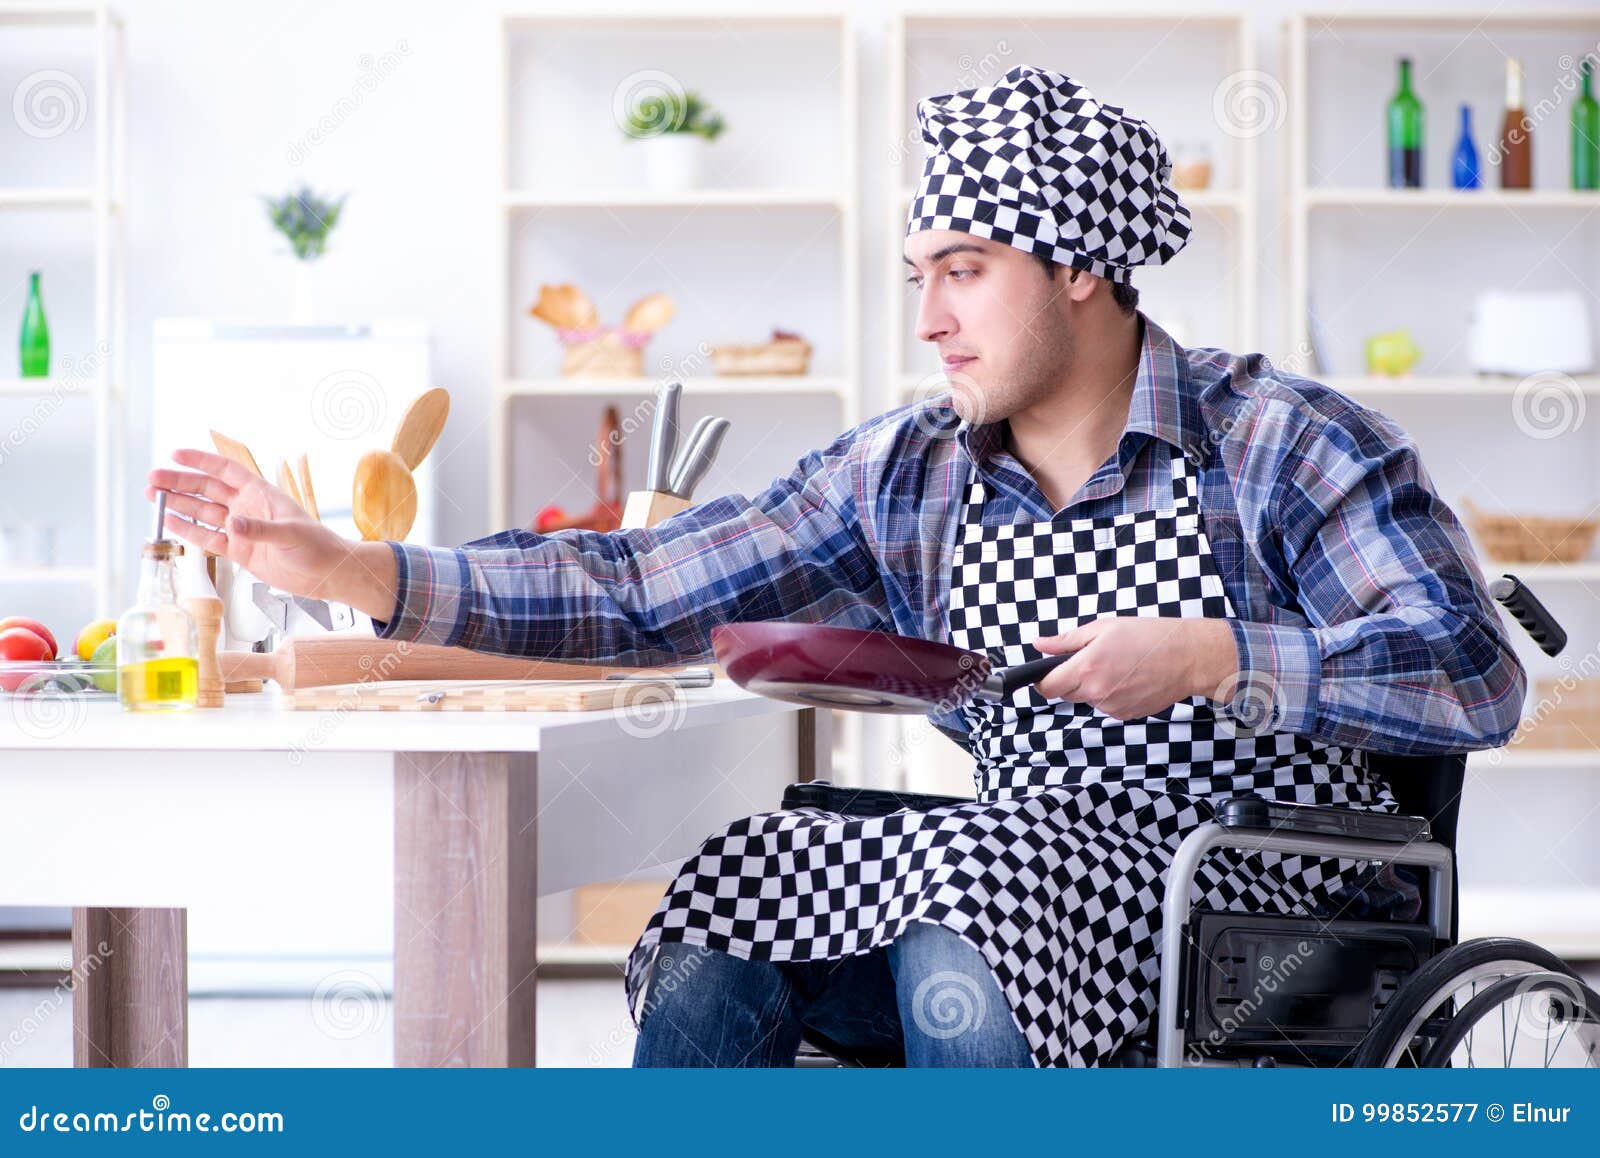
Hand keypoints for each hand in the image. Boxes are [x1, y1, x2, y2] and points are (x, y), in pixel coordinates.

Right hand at [145, 449, 396, 618]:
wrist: (326, 574)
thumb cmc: (317, 547)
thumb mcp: (290, 535)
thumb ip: (260, 530)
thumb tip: (232, 524)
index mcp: (261, 494)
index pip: (226, 471)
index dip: (201, 461)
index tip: (175, 454)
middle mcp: (247, 508)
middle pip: (207, 490)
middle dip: (180, 484)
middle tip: (153, 480)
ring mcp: (241, 529)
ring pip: (203, 512)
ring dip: (179, 505)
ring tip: (153, 498)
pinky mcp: (239, 551)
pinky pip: (208, 538)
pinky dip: (189, 530)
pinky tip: (170, 522)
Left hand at [1032, 616, 1238, 720]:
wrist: (1187, 657)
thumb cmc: (1148, 637)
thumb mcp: (1103, 628)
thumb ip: (1067, 640)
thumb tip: (1040, 645)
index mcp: (1087, 667)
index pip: (1048, 687)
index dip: (1041, 681)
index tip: (1044, 674)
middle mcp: (1096, 692)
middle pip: (1066, 694)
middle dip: (1071, 679)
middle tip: (1093, 660)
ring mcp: (1112, 706)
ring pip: (1088, 700)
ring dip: (1093, 687)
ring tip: (1117, 666)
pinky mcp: (1125, 714)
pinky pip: (1106, 706)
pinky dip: (1111, 694)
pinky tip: (1128, 679)